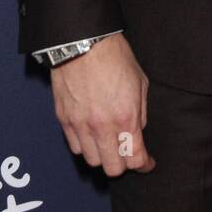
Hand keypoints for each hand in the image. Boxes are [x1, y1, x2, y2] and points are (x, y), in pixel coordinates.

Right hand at [49, 33, 154, 175]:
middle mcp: (102, 127)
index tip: (147, 162)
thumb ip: (140, 112)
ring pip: (92, 161)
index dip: (144, 164)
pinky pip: (75, 147)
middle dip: (124, 165)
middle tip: (127, 154)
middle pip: (113, 168)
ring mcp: (81, 125)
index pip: (135, 158)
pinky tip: (91, 135)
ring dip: (103, 156)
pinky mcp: (64, 120)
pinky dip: (85, 146)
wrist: (83, 43)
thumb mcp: (140, 82)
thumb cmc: (115, 58)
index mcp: (126, 117)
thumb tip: (137, 130)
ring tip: (108, 144)